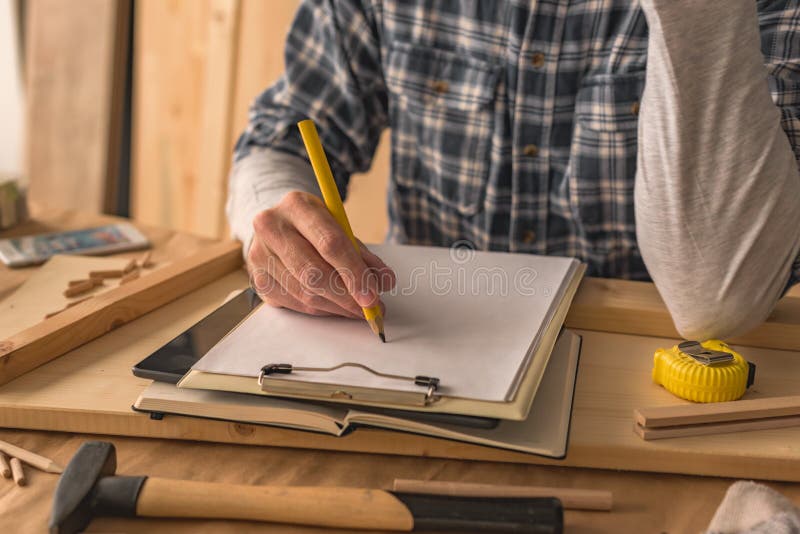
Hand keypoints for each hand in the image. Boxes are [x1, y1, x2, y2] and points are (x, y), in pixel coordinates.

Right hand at [247, 191, 395, 317]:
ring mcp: (260, 255)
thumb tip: (385, 281)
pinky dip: (321, 309)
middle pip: (314, 272)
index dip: (354, 273)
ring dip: (337, 307)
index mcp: (296, 205)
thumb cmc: (313, 227)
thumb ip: (362, 254)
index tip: (373, 294)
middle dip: (347, 296)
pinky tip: (336, 307)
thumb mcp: (339, 227)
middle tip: (370, 308)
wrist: (276, 226)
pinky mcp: (258, 280)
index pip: (330, 243)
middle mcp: (271, 227)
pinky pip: (296, 303)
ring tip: (357, 309)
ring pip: (305, 293)